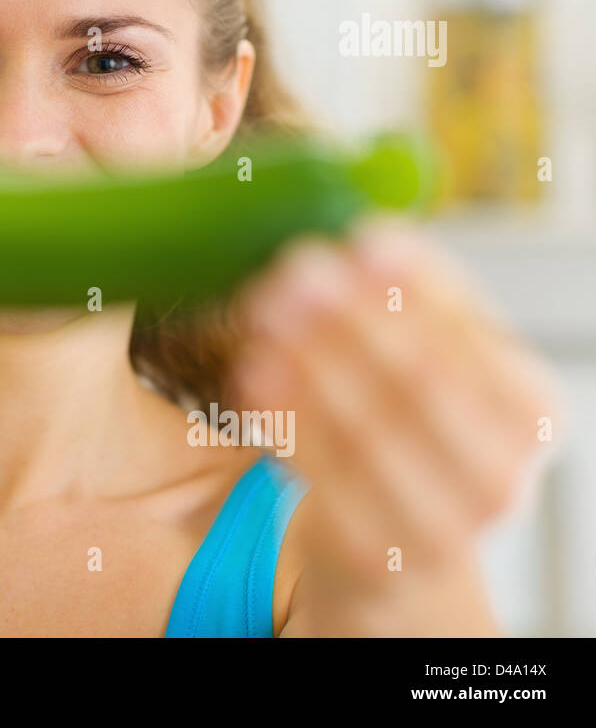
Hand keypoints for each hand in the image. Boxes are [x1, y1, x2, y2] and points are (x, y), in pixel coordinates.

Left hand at [230, 216, 563, 619]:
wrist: (406, 557)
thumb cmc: (413, 435)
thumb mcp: (435, 369)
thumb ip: (411, 305)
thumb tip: (356, 226)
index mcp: (530, 410)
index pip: (476, 335)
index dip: (417, 283)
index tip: (359, 239)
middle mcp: (502, 474)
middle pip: (422, 380)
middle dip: (351, 318)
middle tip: (294, 271)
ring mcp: (441, 525)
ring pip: (370, 431)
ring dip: (310, 362)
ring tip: (263, 312)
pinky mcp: (374, 556)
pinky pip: (323, 480)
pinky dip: (286, 419)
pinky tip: (253, 373)